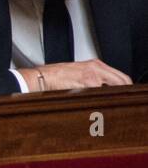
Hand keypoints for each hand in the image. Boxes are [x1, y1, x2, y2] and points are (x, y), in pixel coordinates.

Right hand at [17, 60, 131, 92]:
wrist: (43, 78)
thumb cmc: (56, 76)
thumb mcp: (79, 72)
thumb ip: (95, 77)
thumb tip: (108, 89)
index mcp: (95, 64)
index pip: (121, 76)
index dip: (125, 87)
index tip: (124, 93)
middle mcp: (96, 68)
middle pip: (122, 81)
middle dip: (123, 92)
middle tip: (118, 100)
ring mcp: (93, 76)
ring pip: (114, 89)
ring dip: (112, 97)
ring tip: (105, 103)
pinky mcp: (88, 84)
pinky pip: (102, 94)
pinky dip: (102, 100)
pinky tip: (95, 103)